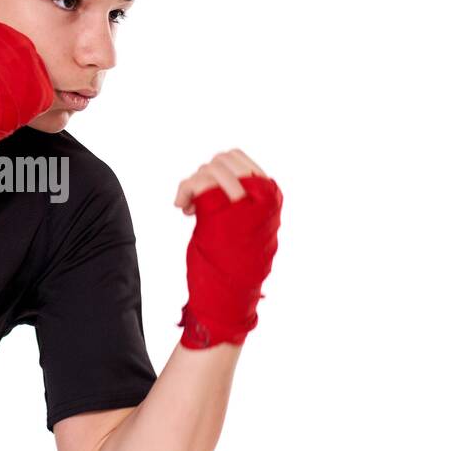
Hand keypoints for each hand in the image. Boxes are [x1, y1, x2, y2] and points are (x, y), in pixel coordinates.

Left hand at [174, 149, 282, 348]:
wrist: (231, 292)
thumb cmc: (234, 263)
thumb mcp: (239, 227)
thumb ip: (235, 200)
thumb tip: (212, 175)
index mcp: (267, 196)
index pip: (239, 158)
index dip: (218, 168)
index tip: (204, 191)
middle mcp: (261, 194)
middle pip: (224, 159)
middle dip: (204, 176)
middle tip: (194, 201)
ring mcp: (246, 199)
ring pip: (211, 169)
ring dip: (193, 186)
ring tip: (189, 209)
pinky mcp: (225, 209)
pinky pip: (200, 182)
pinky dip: (185, 190)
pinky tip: (183, 208)